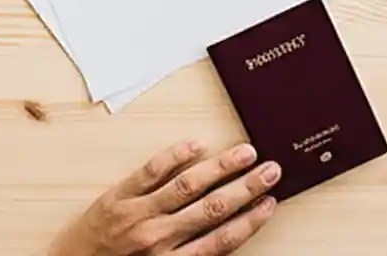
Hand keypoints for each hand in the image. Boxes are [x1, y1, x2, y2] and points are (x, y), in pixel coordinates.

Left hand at [50, 141, 281, 255]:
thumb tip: (225, 238)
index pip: (222, 240)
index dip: (250, 221)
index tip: (269, 204)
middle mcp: (157, 239)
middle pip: (212, 209)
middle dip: (246, 188)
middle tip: (270, 170)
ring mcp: (136, 215)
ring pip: (187, 187)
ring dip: (220, 168)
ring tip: (245, 153)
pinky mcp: (116, 198)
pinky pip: (149, 172)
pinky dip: (174, 157)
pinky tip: (195, 145)